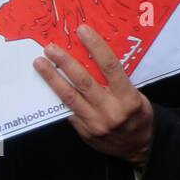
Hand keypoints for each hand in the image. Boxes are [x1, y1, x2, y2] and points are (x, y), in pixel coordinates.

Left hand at [32, 23, 154, 163]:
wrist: (139, 148)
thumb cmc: (138, 116)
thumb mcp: (137, 96)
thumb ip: (117, 82)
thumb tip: (91, 60)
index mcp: (128, 98)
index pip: (110, 67)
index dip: (95, 46)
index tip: (83, 31)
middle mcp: (111, 111)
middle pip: (84, 81)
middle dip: (65, 62)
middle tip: (50, 47)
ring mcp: (95, 123)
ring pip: (69, 97)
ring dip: (52, 78)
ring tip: (40, 63)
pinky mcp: (84, 132)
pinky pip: (68, 111)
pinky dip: (58, 97)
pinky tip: (47, 85)